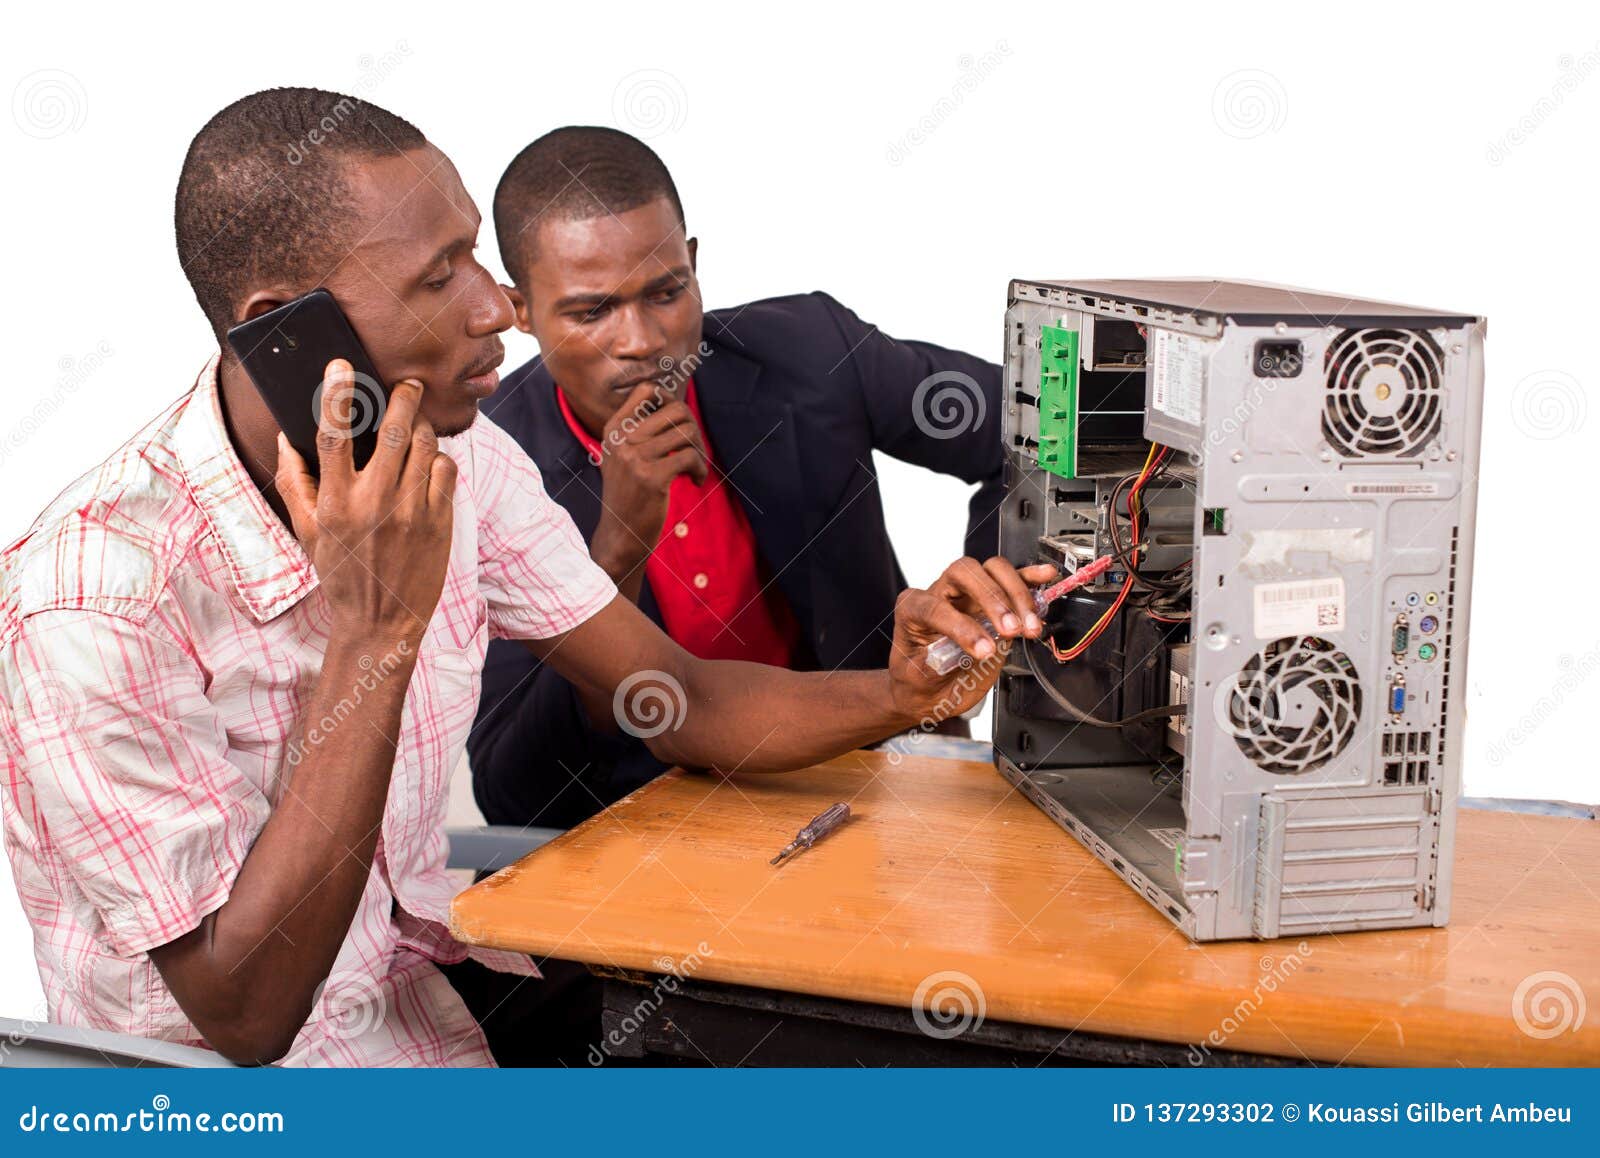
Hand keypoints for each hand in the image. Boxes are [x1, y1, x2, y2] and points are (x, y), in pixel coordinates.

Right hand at [275, 359, 457, 643]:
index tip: (342, 365)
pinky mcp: (439, 521)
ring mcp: (410, 511)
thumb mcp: (306, 532)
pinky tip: (430, 462)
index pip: (332, 435)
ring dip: (422, 425)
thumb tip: (288, 436)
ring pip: (424, 445)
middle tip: (408, 383)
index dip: (337, 394)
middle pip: (392, 431)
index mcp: (334, 502)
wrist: (382, 622)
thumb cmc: (342, 573)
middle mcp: (373, 502)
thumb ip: (295, 482)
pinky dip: (440, 458)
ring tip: (417, 421)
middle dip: (402, 397)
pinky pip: (446, 470)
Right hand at [590, 381, 709, 587]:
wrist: (620, 535)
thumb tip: (676, 404)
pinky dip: (700, 469)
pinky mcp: (651, 478)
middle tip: (693, 451)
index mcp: (614, 430)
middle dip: (693, 429)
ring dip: (699, 450)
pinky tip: (695, 481)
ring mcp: (634, 458)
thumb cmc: (630, 495)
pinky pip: (691, 457)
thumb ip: (641, 431)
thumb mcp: (623, 457)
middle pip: (675, 409)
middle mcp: (621, 440)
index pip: (646, 391)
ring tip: (694, 468)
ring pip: (687, 432)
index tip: (677, 425)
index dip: (670, 401)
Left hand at [887, 556, 1058, 723]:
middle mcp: (940, 593)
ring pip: (993, 570)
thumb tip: (975, 647)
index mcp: (913, 608)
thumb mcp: (919, 677)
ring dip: (1017, 595)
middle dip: (992, 599)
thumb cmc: (920, 679)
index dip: (961, 626)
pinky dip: (1030, 577)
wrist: (927, 688)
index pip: (934, 606)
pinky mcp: (992, 600)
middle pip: (965, 572)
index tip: (983, 650)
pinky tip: (1045, 576)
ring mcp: (967, 593)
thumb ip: (941, 661)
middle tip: (1009, 630)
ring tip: (1029, 626)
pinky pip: (1012, 578)